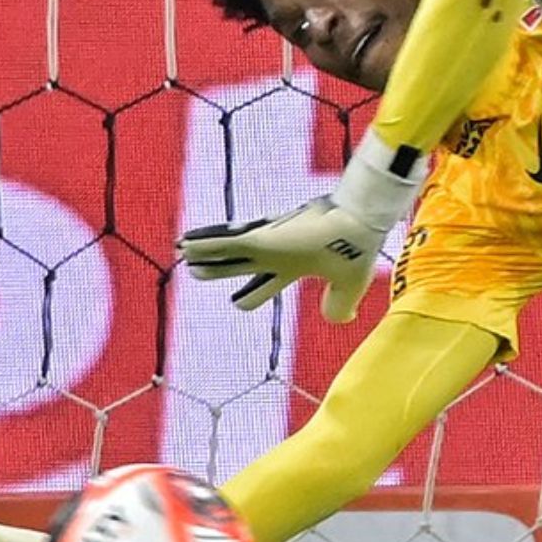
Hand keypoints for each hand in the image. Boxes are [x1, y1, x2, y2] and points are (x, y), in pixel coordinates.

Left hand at [178, 133, 425, 322]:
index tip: (238, 300)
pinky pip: (222, 242)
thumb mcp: (350, 285)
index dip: (251, 295)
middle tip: (197, 271)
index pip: (266, 284)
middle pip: (237, 266)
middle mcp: (276, 254)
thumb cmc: (358, 248)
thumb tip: (339, 319)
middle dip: (217, 270)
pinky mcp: (260, 239)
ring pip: (224, 253)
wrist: (359, 222)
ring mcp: (267, 245)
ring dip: (202, 255)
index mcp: (295, 265)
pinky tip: (184, 244)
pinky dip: (203, 244)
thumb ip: (340, 303)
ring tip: (182, 251)